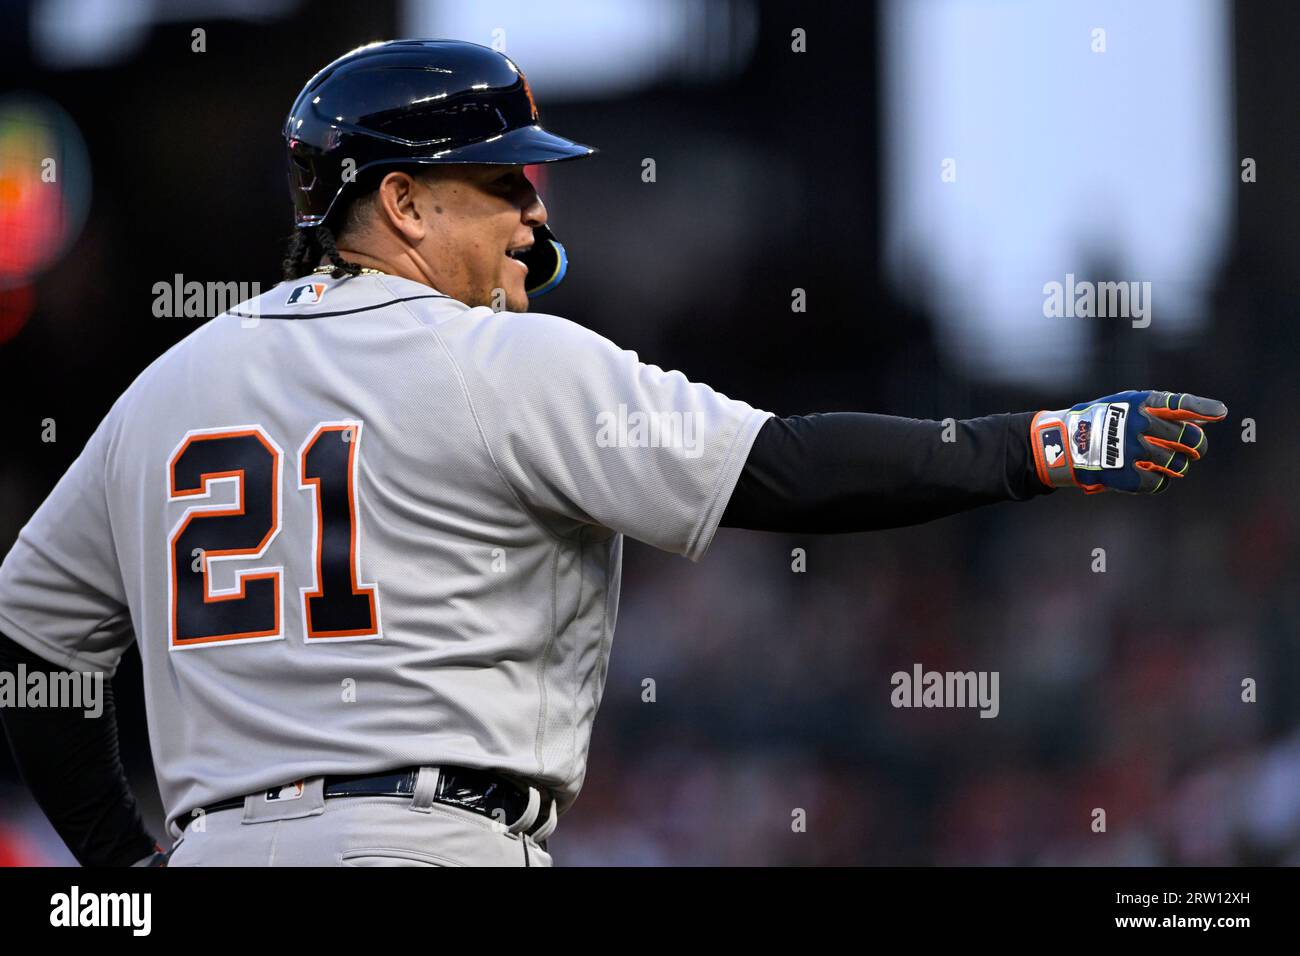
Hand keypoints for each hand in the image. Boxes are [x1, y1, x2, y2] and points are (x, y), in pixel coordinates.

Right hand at [1030, 390, 1226, 493]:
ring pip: (1179, 464)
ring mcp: (1134, 451)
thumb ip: (1165, 408)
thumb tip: (1209, 417)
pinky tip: (1150, 473)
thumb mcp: (1128, 403)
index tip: (1221, 413)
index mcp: (1141, 403)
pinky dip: (1159, 480)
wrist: (1066, 443)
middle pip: (1190, 439)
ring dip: (1178, 465)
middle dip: (1196, 445)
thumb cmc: (1104, 420)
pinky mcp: (1128, 475)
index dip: (1202, 408)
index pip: (1179, 403)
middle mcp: (1140, 425)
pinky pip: (1160, 483)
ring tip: (1166, 462)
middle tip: (1194, 449)